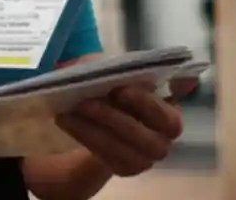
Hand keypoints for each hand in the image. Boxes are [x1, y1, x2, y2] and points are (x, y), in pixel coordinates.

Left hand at [55, 78, 198, 176]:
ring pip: (121, 149)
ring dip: (92, 130)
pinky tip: (66, 122)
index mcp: (169, 113)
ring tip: (68, 113)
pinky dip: (84, 137)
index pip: (167, 115)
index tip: (121, 89)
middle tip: (86, 102)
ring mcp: (145, 158)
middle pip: (143, 136)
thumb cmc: (113, 89)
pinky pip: (105, 157)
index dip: (147, 103)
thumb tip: (114, 67)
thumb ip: (121, 69)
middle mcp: (163, 140)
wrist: (98, 117)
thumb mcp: (114, 73)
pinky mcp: (124, 168)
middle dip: (112, 117)